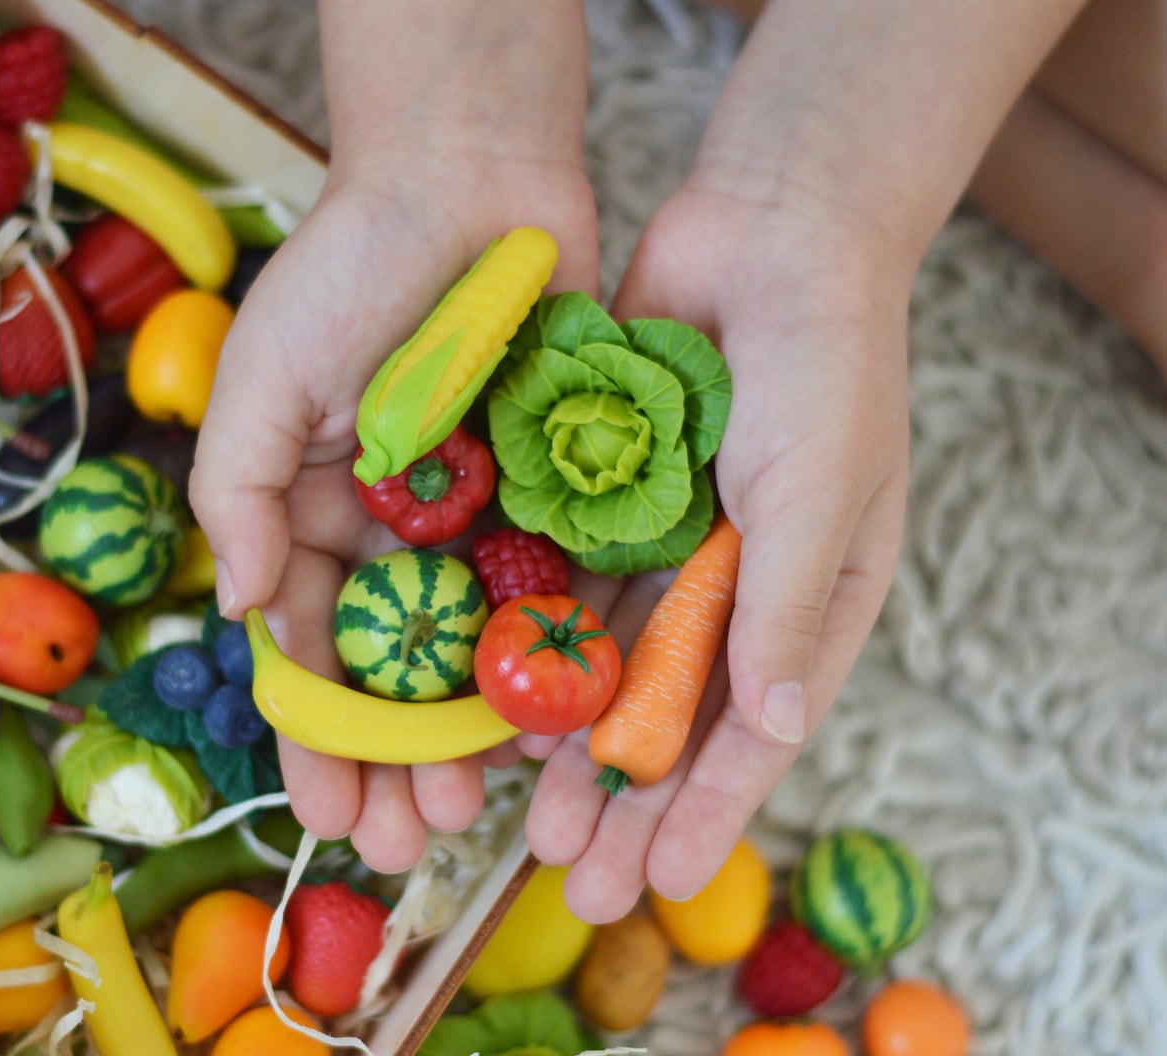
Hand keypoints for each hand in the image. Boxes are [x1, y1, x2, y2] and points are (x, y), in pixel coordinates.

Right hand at [191, 149, 598, 871]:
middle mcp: (388, 529)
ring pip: (469, 652)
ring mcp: (470, 517)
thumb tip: (240, 612)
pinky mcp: (545, 495)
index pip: (305, 649)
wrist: (473, 176)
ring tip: (474, 811)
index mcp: (308, 509)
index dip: (318, 738)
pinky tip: (543, 730)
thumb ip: (239, 493)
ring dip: (465, 738)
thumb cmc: (352, 270)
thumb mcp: (264, 377)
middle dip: (394, 762)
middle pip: (390, 672)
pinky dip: (537, 664)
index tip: (334, 817)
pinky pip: (541, 594)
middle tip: (415, 843)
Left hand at [521, 173, 911, 921]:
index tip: (660, 882)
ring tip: (527, 822)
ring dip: (572, 746)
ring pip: (611, 670)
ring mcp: (669, 549)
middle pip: (673, 718)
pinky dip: (538, 653)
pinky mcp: (606, 505)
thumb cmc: (824, 362)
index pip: (756, 731)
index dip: (708, 811)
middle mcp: (738, 588)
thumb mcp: (821, 490)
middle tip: (572, 880)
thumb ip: (788, 605)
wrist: (766, 233)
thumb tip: (768, 730)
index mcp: (813, 601)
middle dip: (626, 802)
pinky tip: (496, 710)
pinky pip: (567, 594)